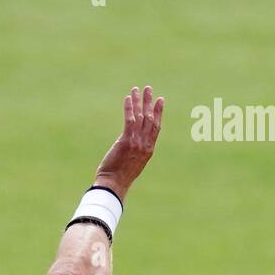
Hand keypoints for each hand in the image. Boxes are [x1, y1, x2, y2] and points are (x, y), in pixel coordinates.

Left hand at [94, 85, 164, 202]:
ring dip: (139, 101)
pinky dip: (129, 108)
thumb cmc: (119, 178)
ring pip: (140, 117)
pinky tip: (128, 98)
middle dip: (149, 102)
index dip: (158, 112)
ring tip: (137, 89)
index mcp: (148, 150)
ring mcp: (136, 143)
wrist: (114, 185)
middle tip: (148, 89)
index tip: (160, 100)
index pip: (156, 127)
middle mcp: (145, 145)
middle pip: (150, 119)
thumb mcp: (132, 165)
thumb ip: (135, 153)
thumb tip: (130, 147)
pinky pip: (129, 121)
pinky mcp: (126, 141)